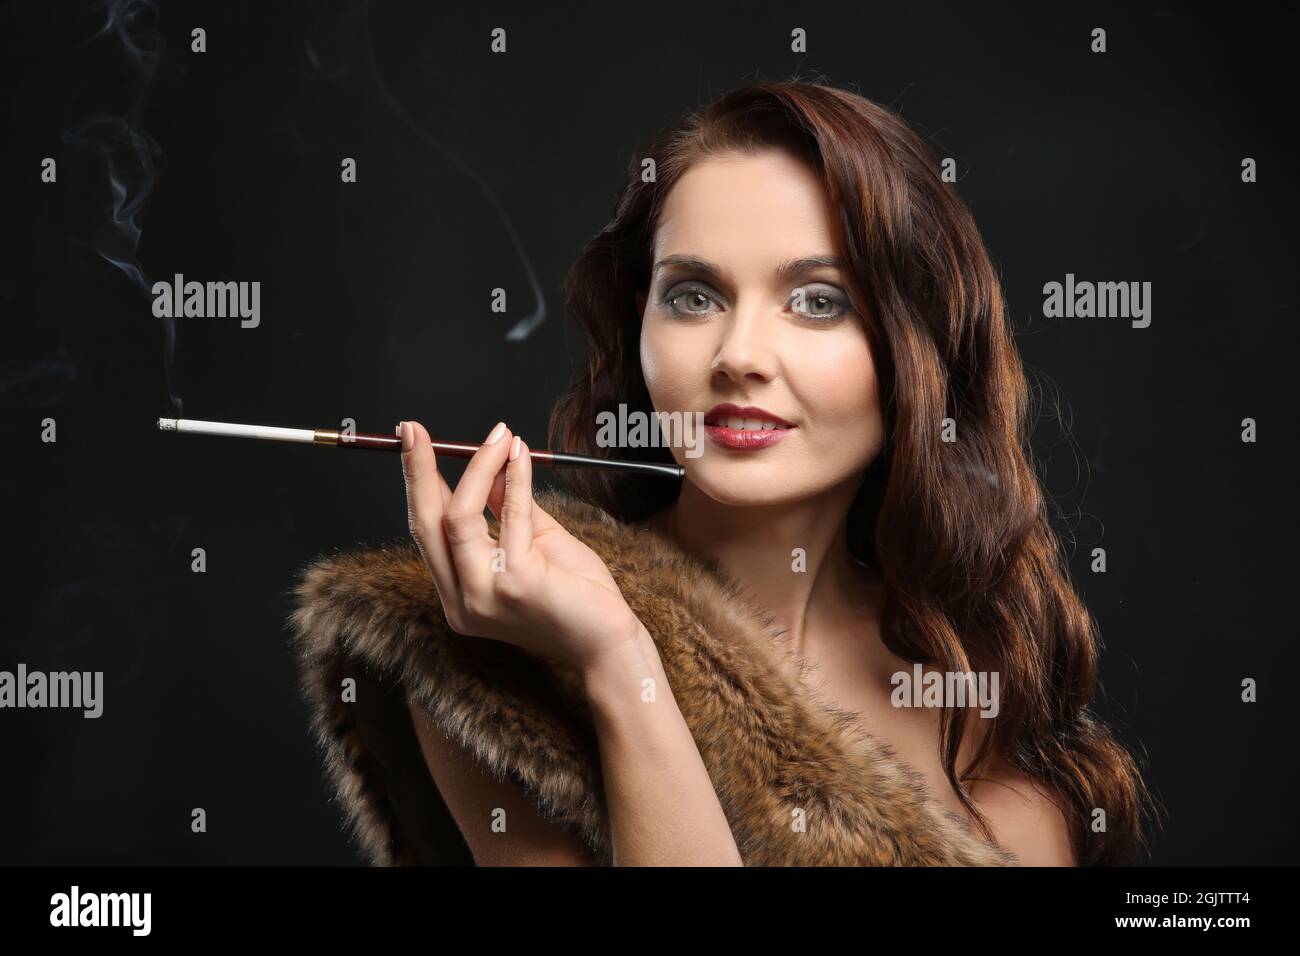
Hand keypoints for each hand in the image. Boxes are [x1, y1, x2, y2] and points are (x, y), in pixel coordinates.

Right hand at [399, 419, 640, 670]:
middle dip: (417, 470)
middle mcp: (462, 601)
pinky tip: (519, 454)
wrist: (608, 641)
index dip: (417, 484)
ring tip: (498, 434)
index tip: (414, 443)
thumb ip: (506, 508)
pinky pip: (509, 516)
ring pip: (460, 516)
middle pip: (426, 523)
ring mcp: (485, 595)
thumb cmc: (574, 595)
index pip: (427, 531)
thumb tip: (489, 461)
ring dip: (478, 466)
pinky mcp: (516, 583)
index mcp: (459, 594)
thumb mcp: (532, 542)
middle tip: (414, 429)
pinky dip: (515, 478)